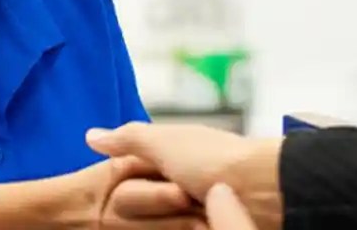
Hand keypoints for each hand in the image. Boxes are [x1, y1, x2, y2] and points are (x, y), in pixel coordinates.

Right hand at [86, 123, 282, 229]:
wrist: (264, 191)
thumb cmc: (214, 161)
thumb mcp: (162, 143)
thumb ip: (127, 139)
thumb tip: (91, 136)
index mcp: (180, 157)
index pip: (138, 177)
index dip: (129, 184)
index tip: (120, 193)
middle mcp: (191, 181)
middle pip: (150, 204)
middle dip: (153, 205)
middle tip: (178, 200)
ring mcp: (204, 207)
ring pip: (166, 222)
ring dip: (170, 222)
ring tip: (193, 217)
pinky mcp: (214, 224)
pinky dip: (180, 228)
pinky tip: (194, 226)